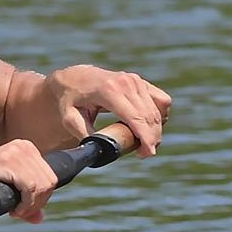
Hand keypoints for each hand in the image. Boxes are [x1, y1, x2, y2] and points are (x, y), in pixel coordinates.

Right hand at [0, 139, 59, 222]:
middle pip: (50, 181)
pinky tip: (13, 209)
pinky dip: (26, 203)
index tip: (24, 207)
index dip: (41, 197)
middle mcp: (24, 146)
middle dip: (38, 202)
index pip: (50, 176)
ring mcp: (16, 152)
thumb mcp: (6, 189)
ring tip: (15, 211)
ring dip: (31, 204)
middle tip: (20, 211)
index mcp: (26, 148)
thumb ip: (25, 200)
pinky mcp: (8, 161)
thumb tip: (40, 218)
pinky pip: (30, 187)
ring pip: (42, 185)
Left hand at [43, 65, 170, 156]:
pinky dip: (159, 115)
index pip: (135, 117)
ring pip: (158, 110)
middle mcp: (126, 83)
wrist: (76, 77)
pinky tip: (148, 126)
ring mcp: (135, 80)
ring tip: (144, 143)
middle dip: (152, 138)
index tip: (148, 153)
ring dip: (156, 129)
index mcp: (108, 91)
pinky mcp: (141, 81)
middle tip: (144, 154)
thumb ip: (84, 134)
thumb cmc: (71, 100)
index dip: (145, 137)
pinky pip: (161, 101)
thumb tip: (98, 150)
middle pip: (149, 116)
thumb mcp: (70, 118)